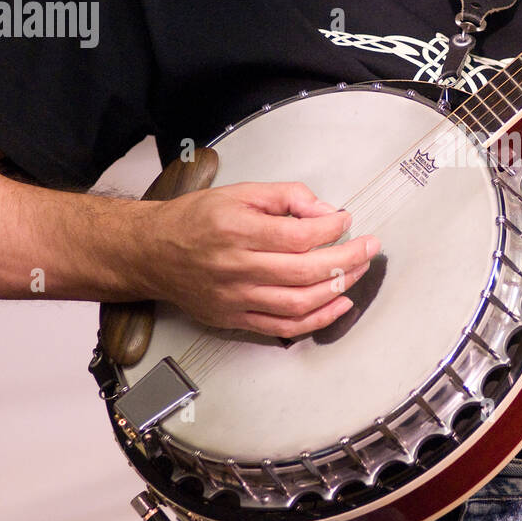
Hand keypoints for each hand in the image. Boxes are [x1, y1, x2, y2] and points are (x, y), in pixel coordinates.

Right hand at [139, 181, 378, 336]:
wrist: (152, 252)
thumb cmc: (195, 220)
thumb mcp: (240, 192)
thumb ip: (286, 196)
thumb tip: (325, 211)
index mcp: (237, 231)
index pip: (298, 236)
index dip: (331, 229)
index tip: (347, 221)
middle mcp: (236, 268)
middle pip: (304, 272)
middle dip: (347, 260)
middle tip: (369, 248)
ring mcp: (236, 298)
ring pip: (298, 303)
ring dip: (338, 289)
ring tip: (358, 272)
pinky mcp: (235, 318)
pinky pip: (284, 327)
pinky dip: (317, 320)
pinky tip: (338, 304)